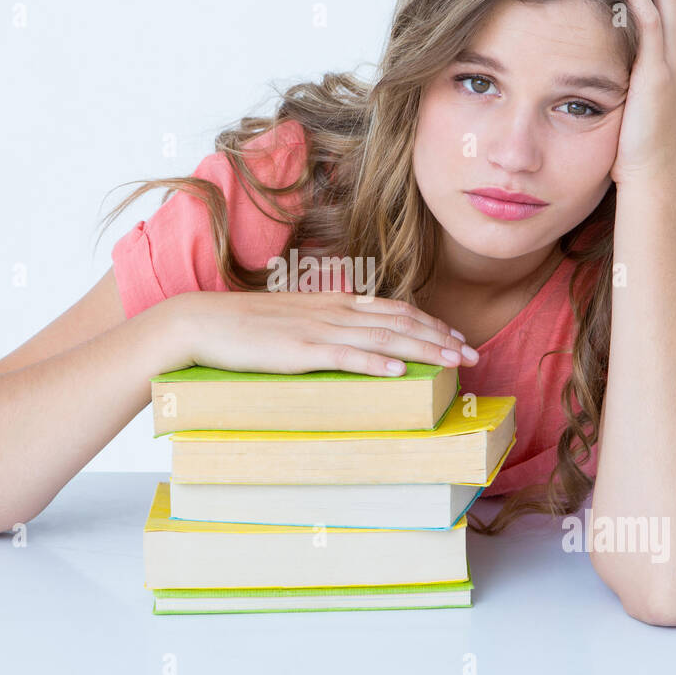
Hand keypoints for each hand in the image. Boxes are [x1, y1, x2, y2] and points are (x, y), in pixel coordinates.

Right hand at [165, 289, 479, 376]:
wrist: (203, 322)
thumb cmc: (244, 327)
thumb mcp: (293, 321)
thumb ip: (323, 326)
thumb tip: (349, 340)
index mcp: (332, 303)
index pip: (393, 309)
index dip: (429, 323)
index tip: (456, 338)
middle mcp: (333, 311)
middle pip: (399, 322)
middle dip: (440, 338)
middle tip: (472, 355)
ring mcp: (318, 330)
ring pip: (383, 337)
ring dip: (423, 349)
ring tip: (453, 362)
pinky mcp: (301, 351)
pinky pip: (347, 356)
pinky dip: (377, 362)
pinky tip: (400, 371)